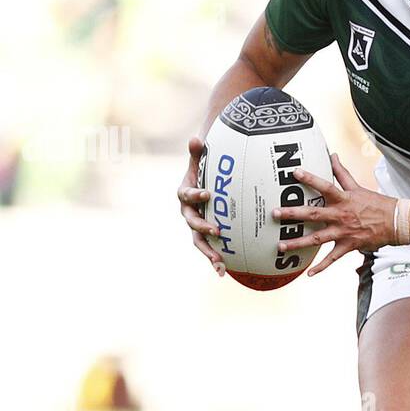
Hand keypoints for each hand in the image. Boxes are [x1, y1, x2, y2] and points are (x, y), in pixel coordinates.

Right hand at [177, 136, 225, 276]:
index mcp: (185, 194)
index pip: (188, 195)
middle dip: (203, 227)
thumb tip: (196, 138)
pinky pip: (209, 249)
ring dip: (209, 252)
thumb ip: (197, 153)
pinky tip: (224, 272)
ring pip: (199, 241)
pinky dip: (215, 260)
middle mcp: (188, 213)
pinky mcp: (205, 236)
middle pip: (192, 222)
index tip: (207, 193)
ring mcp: (196, 226)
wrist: (204, 186)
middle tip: (217, 230)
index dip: (196, 194)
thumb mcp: (200, 162)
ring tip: (220, 263)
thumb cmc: (203, 172)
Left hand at [273, 153, 395, 275]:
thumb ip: (342, 172)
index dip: (311, 178)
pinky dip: (321, 267)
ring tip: (280, 246)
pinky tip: (308, 274)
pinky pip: (332, 259)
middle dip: (293, 214)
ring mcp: (344, 232)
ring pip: (317, 239)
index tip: (294, 173)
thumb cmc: (376, 203)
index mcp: (343, 199)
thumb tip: (332, 154)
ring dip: (298, 243)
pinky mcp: (348, 246)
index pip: (325, 186)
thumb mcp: (358, 187)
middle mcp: (341, 215)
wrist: (395, 222)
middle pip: (314, 214)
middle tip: (274, 214)